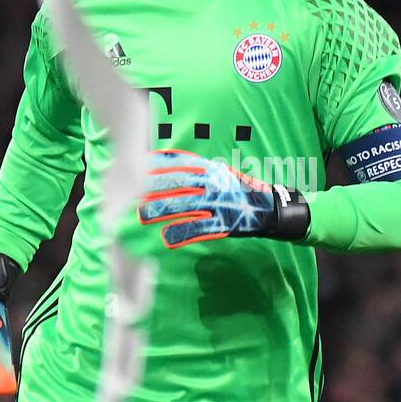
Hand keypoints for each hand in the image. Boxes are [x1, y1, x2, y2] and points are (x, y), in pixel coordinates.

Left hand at [137, 148, 308, 248]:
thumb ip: (197, 170)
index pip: (181, 166)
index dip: (159, 167)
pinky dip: (182, 233)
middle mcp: (213, 185)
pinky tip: (166, 238)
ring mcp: (218, 204)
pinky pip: (200, 229)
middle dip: (155, 189)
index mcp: (211, 171)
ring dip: (163, 211)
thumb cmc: (239, 191)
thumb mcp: (218, 174)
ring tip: (143, 216)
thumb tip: (171, 163)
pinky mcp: (223, 223)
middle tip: (133, 194)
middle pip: (179, 186)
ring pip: (185, 207)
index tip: (139, 169)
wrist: (267, 208)